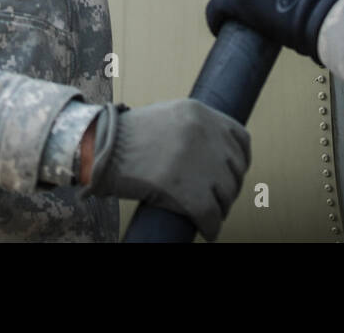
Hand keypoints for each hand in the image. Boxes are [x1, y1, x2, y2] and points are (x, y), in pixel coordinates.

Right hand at [80, 100, 249, 241]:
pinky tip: (207, 231)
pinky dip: (211, 227)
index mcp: (201, 113)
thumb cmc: (127, 137)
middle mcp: (205, 134)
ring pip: (226, 194)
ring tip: (211, 214)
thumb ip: (192, 127)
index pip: (240, 139)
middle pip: (235, 169)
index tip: (235, 172)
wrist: (102, 150)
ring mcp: (199, 162)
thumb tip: (213, 150)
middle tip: (219, 198)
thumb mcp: (166, 116)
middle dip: (229, 187)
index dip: (241, 160)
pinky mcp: (189, 191)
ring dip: (221, 208)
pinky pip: (211, 215)